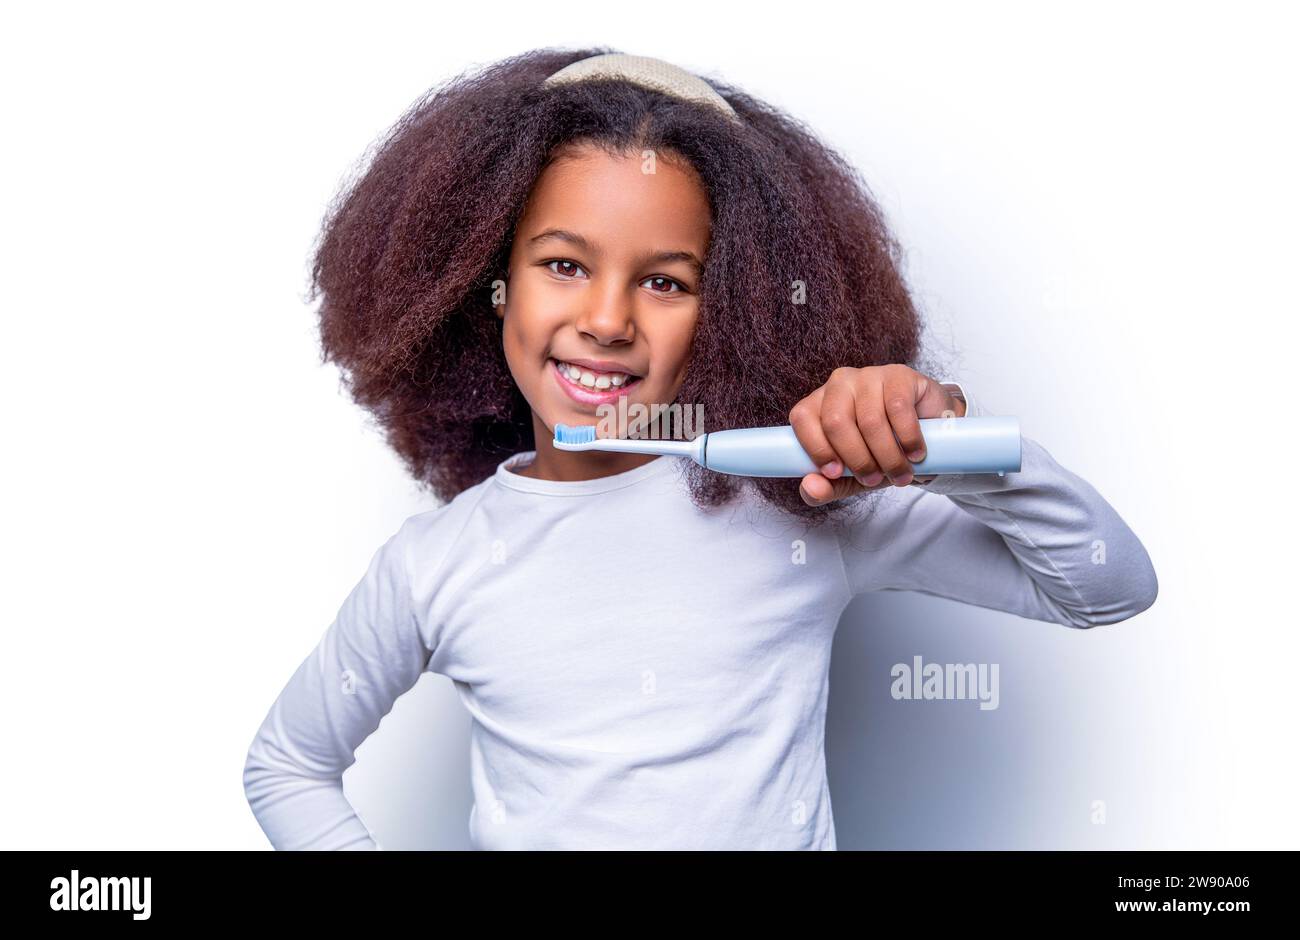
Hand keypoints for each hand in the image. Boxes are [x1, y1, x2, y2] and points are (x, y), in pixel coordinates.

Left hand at [789, 364, 965, 505]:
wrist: (927, 438)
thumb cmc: (879, 454)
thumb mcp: (849, 478)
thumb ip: (825, 488)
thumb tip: (810, 487)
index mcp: (819, 404)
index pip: (802, 418)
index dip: (816, 448)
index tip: (836, 473)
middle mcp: (839, 384)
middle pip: (836, 422)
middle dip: (857, 460)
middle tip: (875, 479)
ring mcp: (869, 376)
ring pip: (870, 420)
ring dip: (887, 457)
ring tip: (900, 474)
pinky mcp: (899, 375)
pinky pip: (898, 408)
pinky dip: (908, 439)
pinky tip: (915, 453)